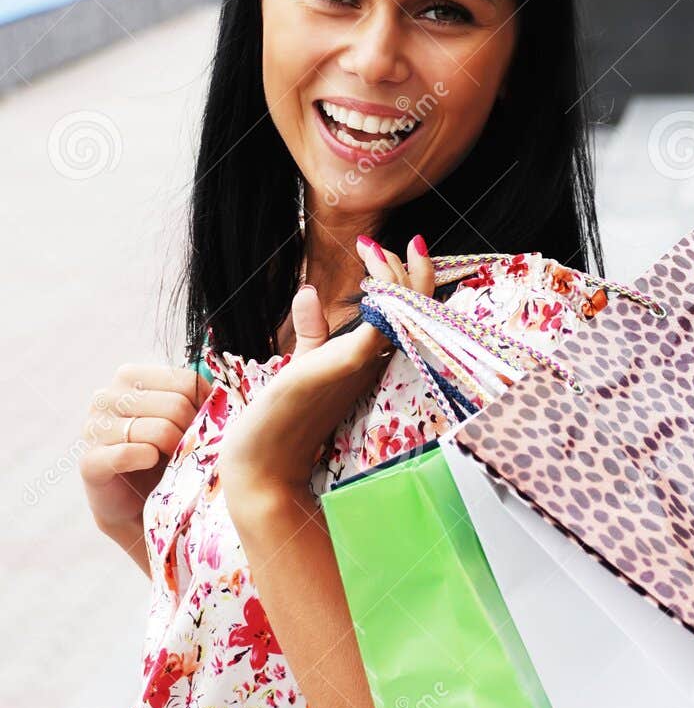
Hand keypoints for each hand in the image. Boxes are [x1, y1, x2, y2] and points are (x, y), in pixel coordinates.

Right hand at [79, 363, 210, 551]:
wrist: (138, 505)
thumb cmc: (165, 457)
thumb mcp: (184, 421)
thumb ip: (198, 400)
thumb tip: (223, 394)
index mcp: (130, 377)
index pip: (186, 381)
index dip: (204, 408)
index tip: (203, 428)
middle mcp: (107, 396)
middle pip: (176, 405)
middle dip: (192, 434)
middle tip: (190, 452)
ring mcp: (93, 427)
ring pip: (159, 430)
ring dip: (176, 453)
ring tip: (175, 463)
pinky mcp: (90, 461)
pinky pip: (129, 454)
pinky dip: (148, 462)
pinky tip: (151, 465)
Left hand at [217, 234, 434, 518]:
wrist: (263, 463)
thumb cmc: (284, 417)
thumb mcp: (304, 363)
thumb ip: (312, 328)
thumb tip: (309, 291)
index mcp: (369, 360)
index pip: (405, 316)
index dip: (409, 281)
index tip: (387, 249)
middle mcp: (373, 365)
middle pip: (415, 313)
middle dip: (415, 273)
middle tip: (403, 244)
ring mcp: (360, 368)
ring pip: (403, 318)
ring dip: (398, 281)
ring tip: (380, 252)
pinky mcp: (340, 369)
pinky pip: (377, 334)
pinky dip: (385, 307)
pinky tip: (374, 287)